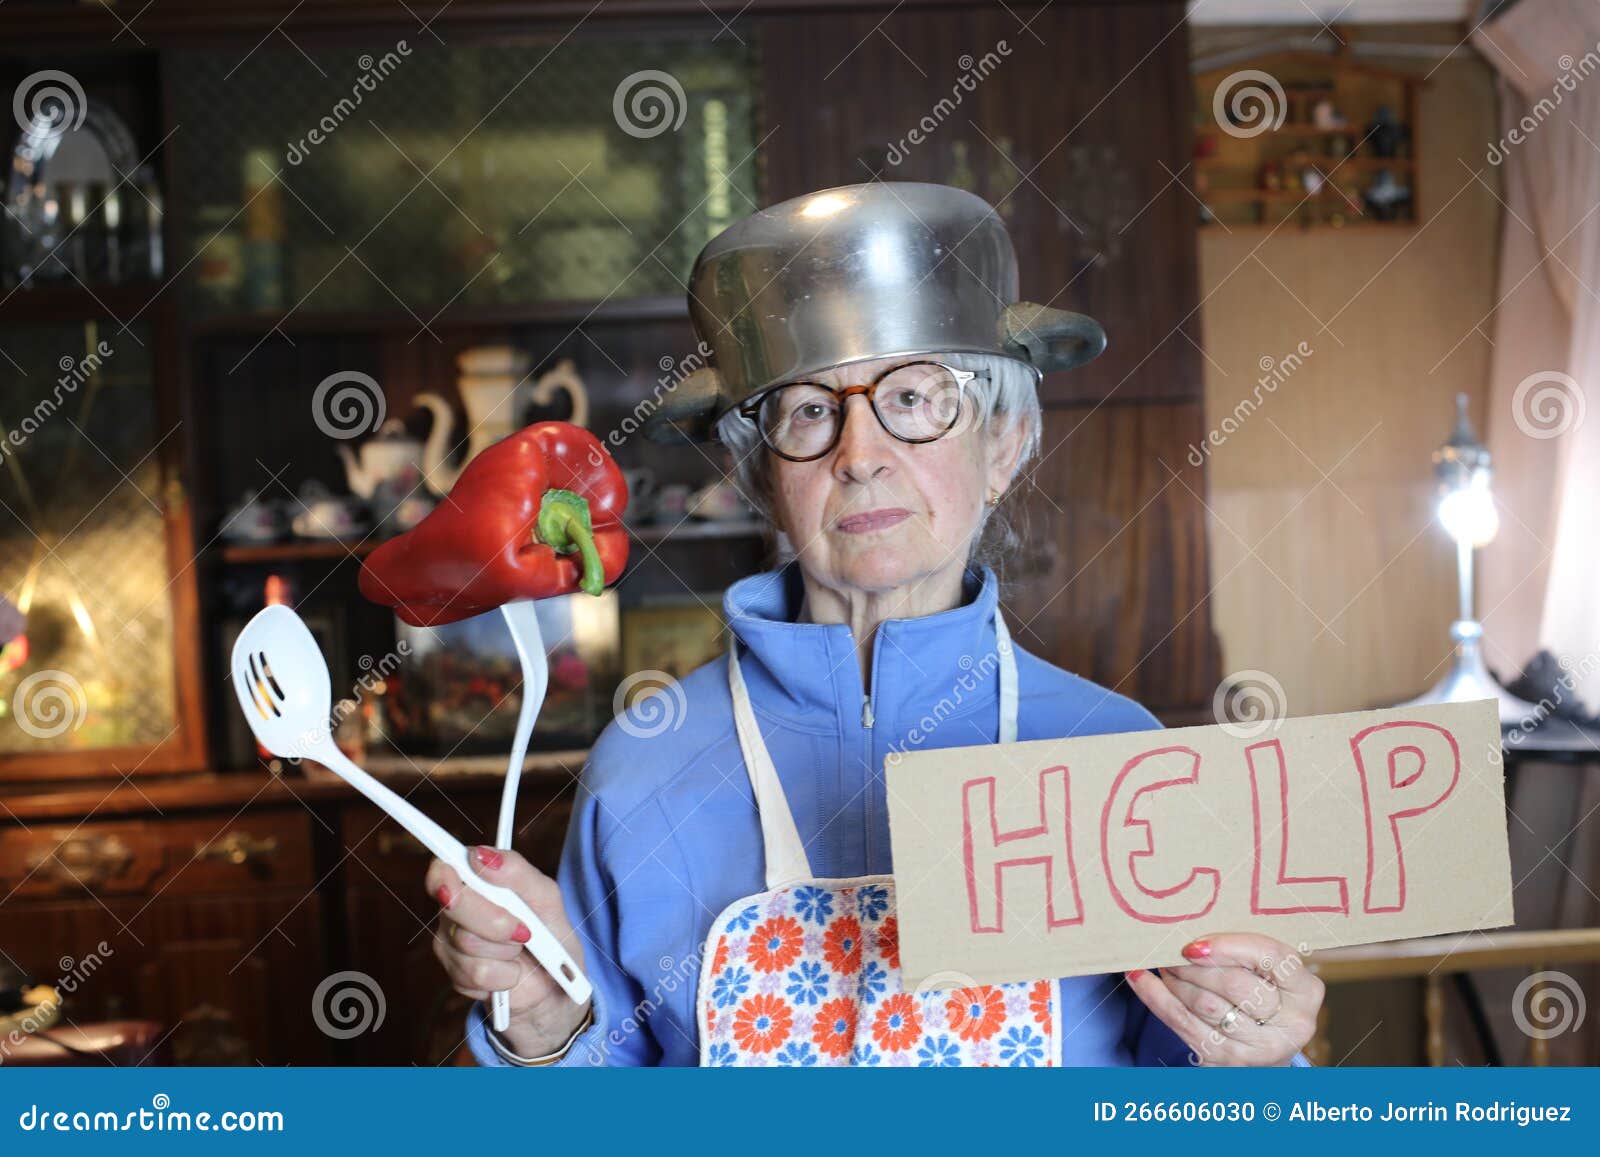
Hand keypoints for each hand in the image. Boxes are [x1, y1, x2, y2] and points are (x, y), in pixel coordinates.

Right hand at [427, 846, 590, 1057]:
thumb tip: (481, 855)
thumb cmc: (550, 932)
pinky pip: (476, 974)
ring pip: (467, 942)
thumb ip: (517, 871)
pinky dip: (505, 975)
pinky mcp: (456, 977)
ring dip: (506, 949)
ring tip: (519, 950)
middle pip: (455, 905)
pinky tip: (511, 972)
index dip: (444, 876)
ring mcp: (451, 944)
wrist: (557, 983)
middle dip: (496, 919)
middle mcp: (455, 909)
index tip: (457, 885)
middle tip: (525, 930)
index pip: (441, 870)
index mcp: (474, 881)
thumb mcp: (546, 896)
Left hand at [1125, 933, 1322, 1065]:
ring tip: (1161, 964)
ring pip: (1206, 1005)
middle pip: (1234, 984)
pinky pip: (1184, 1025)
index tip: (1195, 943)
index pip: (1271, 957)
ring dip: (1174, 981)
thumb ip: (1244, 949)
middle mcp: (1293, 1024)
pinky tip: (1139, 979)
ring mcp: (1262, 1048)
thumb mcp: (1269, 969)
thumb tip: (1191, 925)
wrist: (1266, 1044)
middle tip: (1170, 950)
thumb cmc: (1264, 991)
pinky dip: (1156, 999)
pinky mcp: (1229, 1062)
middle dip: (1194, 965)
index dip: (1230, 946)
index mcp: (1307, 990)